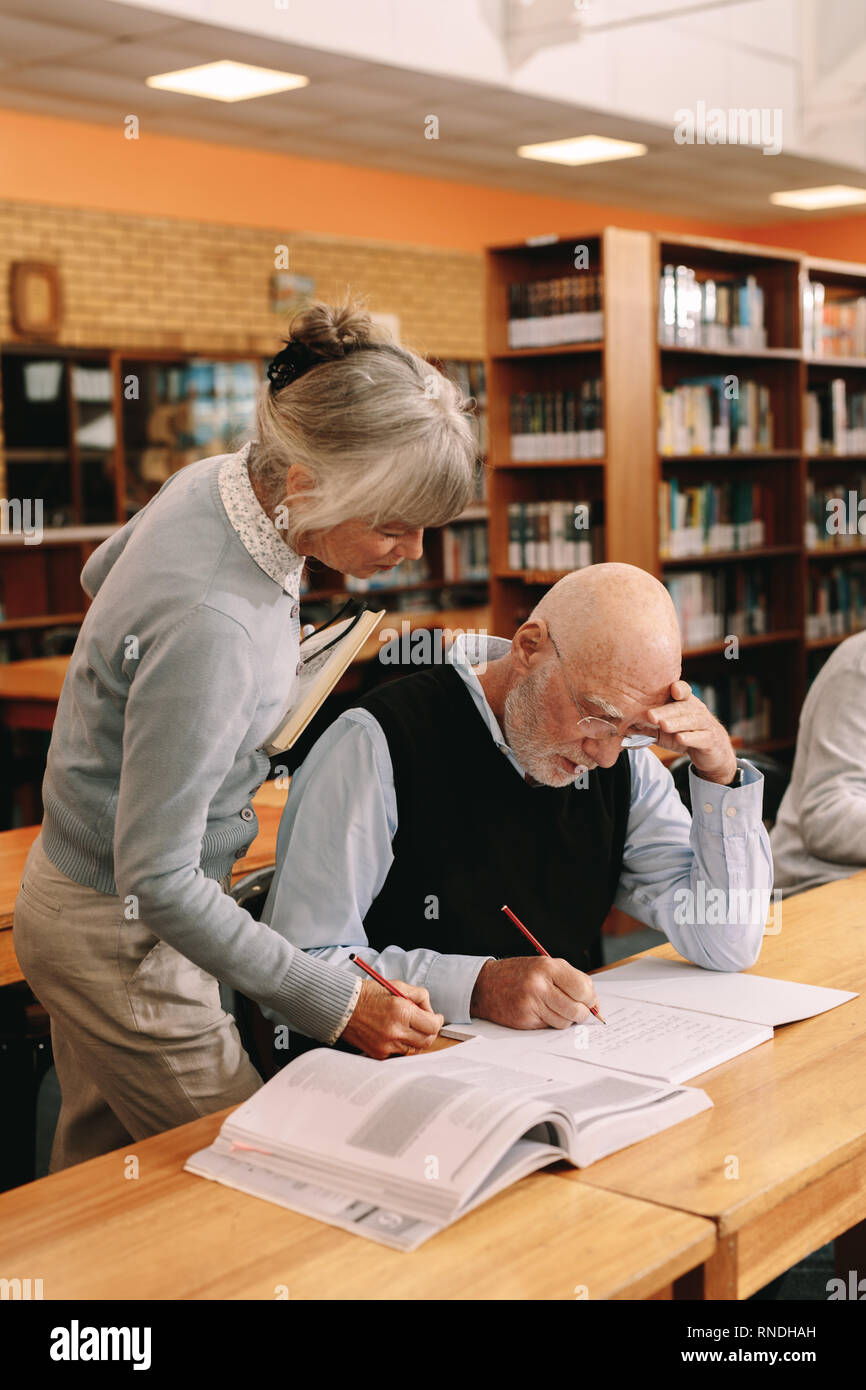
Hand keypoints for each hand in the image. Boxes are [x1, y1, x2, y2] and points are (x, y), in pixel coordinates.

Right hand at [340, 979, 443, 1060]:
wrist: (341, 1007)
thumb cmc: (368, 994)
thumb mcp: (396, 986)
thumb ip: (419, 996)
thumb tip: (431, 1010)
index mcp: (401, 1011)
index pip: (432, 1026)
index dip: (437, 1021)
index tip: (436, 1017)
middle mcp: (395, 1031)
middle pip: (427, 1040)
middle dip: (430, 1031)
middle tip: (426, 1023)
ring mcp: (386, 1045)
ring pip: (414, 1048)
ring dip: (416, 1038)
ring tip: (407, 1026)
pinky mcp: (379, 1053)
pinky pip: (399, 1052)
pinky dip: (402, 1044)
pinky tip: (394, 1033)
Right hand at [470, 957, 597, 1029]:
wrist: (485, 984)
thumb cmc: (519, 974)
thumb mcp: (544, 966)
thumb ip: (569, 980)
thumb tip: (594, 1002)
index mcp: (549, 967)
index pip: (584, 988)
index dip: (590, 998)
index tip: (588, 1001)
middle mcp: (540, 984)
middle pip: (577, 1010)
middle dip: (581, 1013)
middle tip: (576, 1010)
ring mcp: (532, 1003)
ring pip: (565, 1022)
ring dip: (564, 1019)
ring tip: (554, 1008)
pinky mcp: (525, 1019)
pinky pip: (549, 1027)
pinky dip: (549, 1022)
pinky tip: (540, 1012)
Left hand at [648, 679, 737, 784]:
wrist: (712, 753)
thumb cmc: (684, 735)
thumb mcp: (664, 730)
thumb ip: (647, 726)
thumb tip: (623, 725)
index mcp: (685, 703)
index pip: (683, 691)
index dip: (678, 688)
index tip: (671, 689)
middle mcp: (697, 710)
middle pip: (682, 708)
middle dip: (665, 711)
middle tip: (650, 715)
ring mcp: (705, 724)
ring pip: (692, 721)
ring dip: (677, 723)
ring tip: (663, 725)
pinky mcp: (710, 740)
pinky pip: (701, 737)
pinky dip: (691, 738)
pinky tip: (680, 738)